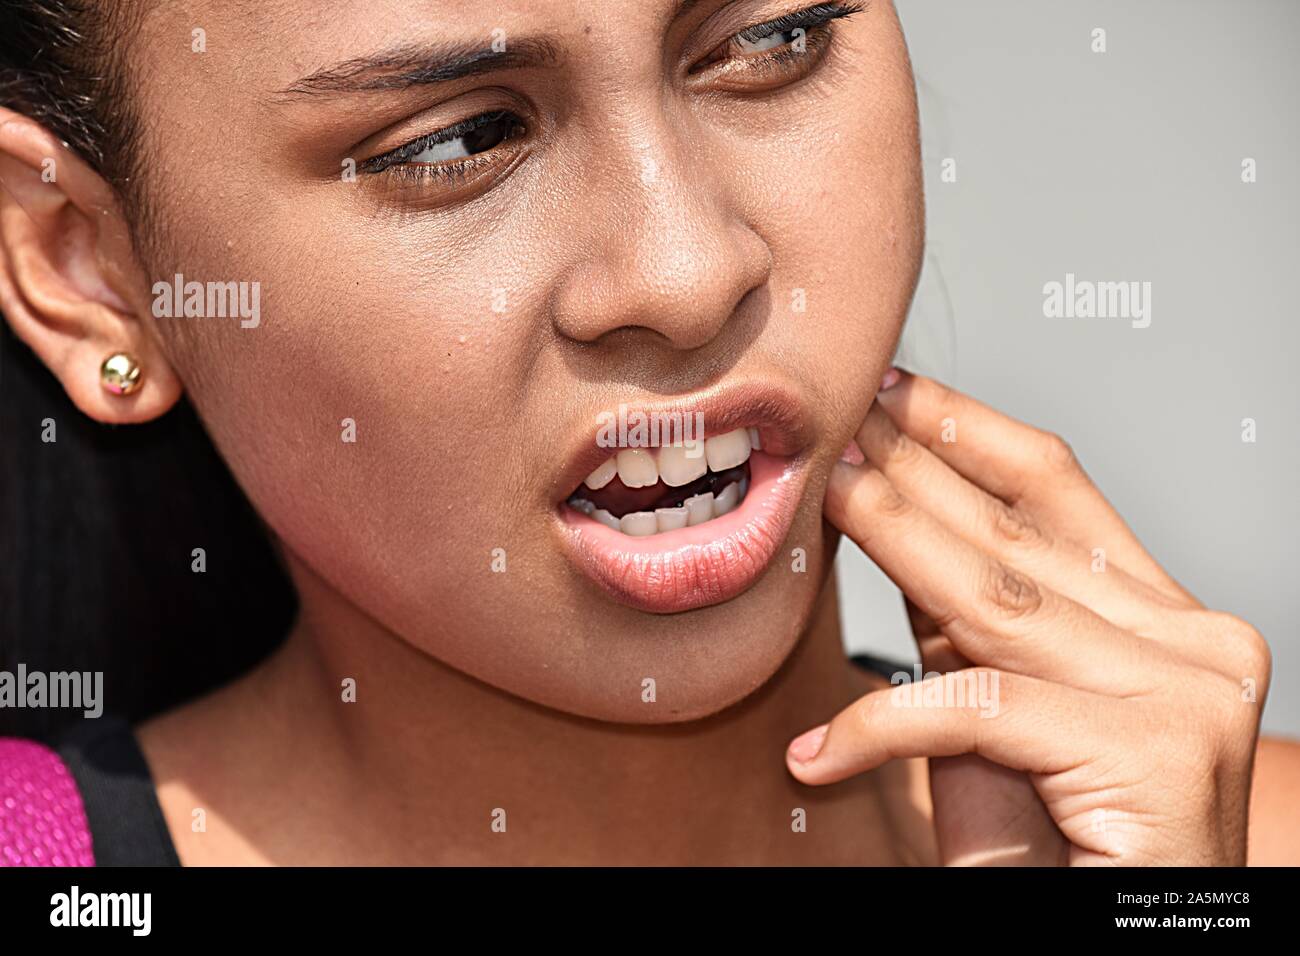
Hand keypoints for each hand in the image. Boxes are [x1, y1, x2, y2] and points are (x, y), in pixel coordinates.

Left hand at [790, 369, 1270, 864]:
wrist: (1123, 944)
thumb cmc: (1056, 848)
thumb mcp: (998, 707)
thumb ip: (965, 621)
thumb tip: (889, 521)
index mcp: (1165, 620)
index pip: (1058, 492)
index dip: (968, 432)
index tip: (891, 390)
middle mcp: (1197, 644)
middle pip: (1022, 534)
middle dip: (916, 472)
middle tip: (838, 421)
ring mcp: (1190, 696)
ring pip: (999, 603)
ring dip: (896, 541)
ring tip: (824, 498)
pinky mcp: (1156, 756)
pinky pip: (981, 713)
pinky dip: (885, 732)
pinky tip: (819, 752)